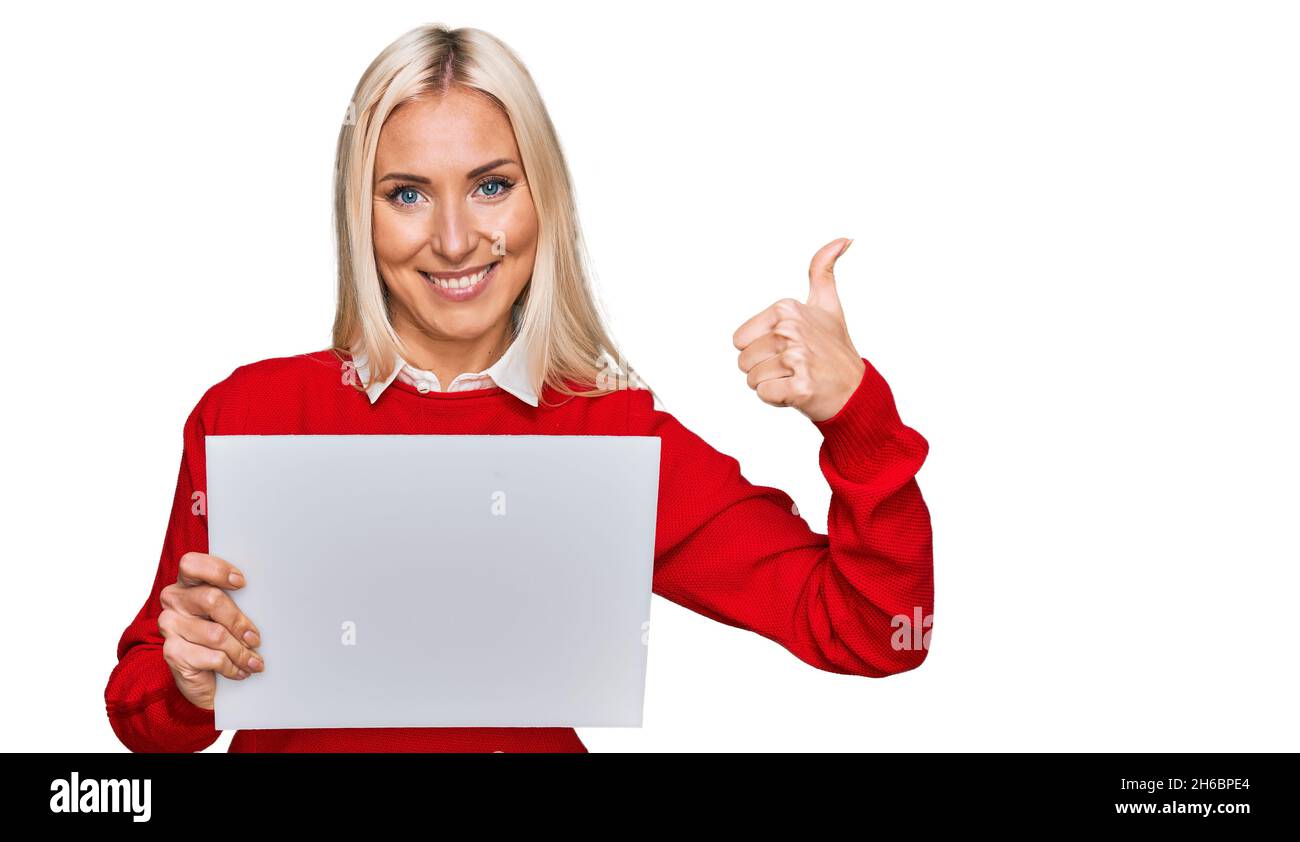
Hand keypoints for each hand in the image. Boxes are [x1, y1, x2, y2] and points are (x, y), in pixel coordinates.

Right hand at [159, 552, 264, 710]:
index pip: (191, 564)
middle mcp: (174, 600)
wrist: (206, 679)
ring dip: (240, 651)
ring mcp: (170, 625)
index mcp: (188, 583)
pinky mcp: (172, 652)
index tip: (241, 583)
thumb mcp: (229, 615)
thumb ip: (237, 600)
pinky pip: (211, 657)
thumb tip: (268, 598)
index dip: (217, 571)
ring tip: (253, 661)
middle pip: (211, 599)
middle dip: (239, 621)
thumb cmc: (221, 639)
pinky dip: (231, 666)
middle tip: (255, 638)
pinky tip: (239, 671)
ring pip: (215, 634)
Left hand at [732, 238, 867, 421]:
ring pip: (752, 380)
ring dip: (771, 385)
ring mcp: (796, 358)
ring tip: (797, 377)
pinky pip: (765, 395)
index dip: (760, 349)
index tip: (788, 348)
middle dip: (764, 369)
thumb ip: (823, 269)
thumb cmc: (835, 348)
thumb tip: (843, 239)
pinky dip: (778, 399)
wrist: (856, 389)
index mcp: (787, 308)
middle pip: (743, 361)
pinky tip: (799, 391)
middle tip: (793, 367)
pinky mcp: (800, 386)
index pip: (740, 340)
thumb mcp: (828, 304)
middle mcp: (790, 329)